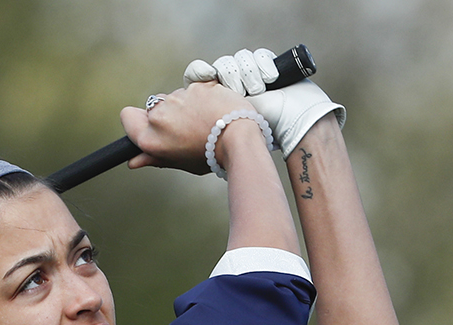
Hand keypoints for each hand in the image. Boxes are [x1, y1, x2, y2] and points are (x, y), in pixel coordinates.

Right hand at [118, 80, 250, 172]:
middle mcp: (159, 116)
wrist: (238, 139)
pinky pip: (194, 90)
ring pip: (175, 98)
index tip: (150, 126)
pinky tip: (214, 111)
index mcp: (151, 138)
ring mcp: (177, 97)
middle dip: (168, 116)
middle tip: (188, 130)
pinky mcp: (196, 85)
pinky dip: (202, 98)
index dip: (136, 121)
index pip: (128, 117)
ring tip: (205, 121)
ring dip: (186, 106)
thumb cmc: (210, 155)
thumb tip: (133, 161)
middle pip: (153, 108)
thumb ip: (154, 157)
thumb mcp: (179, 161)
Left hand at [179, 47, 344, 153]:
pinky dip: (264, 65)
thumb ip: (196, 127)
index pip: (198, 74)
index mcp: (217, 99)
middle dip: (231, 76)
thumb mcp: (223, 131)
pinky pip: (258, 55)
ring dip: (249, 73)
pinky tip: (271, 79)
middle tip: (243, 91)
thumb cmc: (259, 135)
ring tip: (259, 90)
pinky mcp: (268, 66)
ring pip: (239, 59)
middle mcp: (232, 85)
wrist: (294, 124)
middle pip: (221, 65)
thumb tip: (158, 141)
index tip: (207, 74)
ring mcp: (250, 75)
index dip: (200, 72)